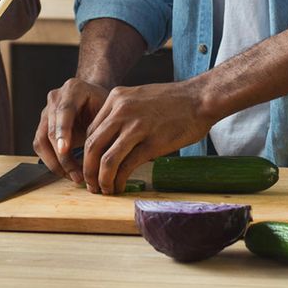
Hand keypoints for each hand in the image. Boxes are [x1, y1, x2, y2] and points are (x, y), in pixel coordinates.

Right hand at [32, 78, 109, 185]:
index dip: (63, 131)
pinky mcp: (42, 125)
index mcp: (73, 89)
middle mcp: (55, 98)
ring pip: (41, 141)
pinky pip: (40, 146)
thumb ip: (103, 129)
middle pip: (50, 130)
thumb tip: (105, 157)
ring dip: (55, 163)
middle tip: (77, 175)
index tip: (65, 150)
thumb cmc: (104, 106)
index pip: (64, 111)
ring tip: (73, 176)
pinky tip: (67, 171)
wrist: (95, 99)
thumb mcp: (108, 112)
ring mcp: (46, 111)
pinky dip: (52, 162)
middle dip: (62, 156)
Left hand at [81, 80, 215, 193]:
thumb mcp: (139, 98)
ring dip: (101, 179)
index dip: (87, 153)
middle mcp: (121, 111)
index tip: (91, 166)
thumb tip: (111, 139)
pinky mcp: (152, 143)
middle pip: (92, 146)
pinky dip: (119, 180)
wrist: (200, 98)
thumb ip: (123, 114)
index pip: (90, 131)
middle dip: (88, 169)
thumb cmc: (173, 101)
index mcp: (116, 98)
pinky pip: (126, 166)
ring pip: (106, 159)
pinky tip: (121, 187)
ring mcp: (136, 127)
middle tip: (91, 184)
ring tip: (104, 190)